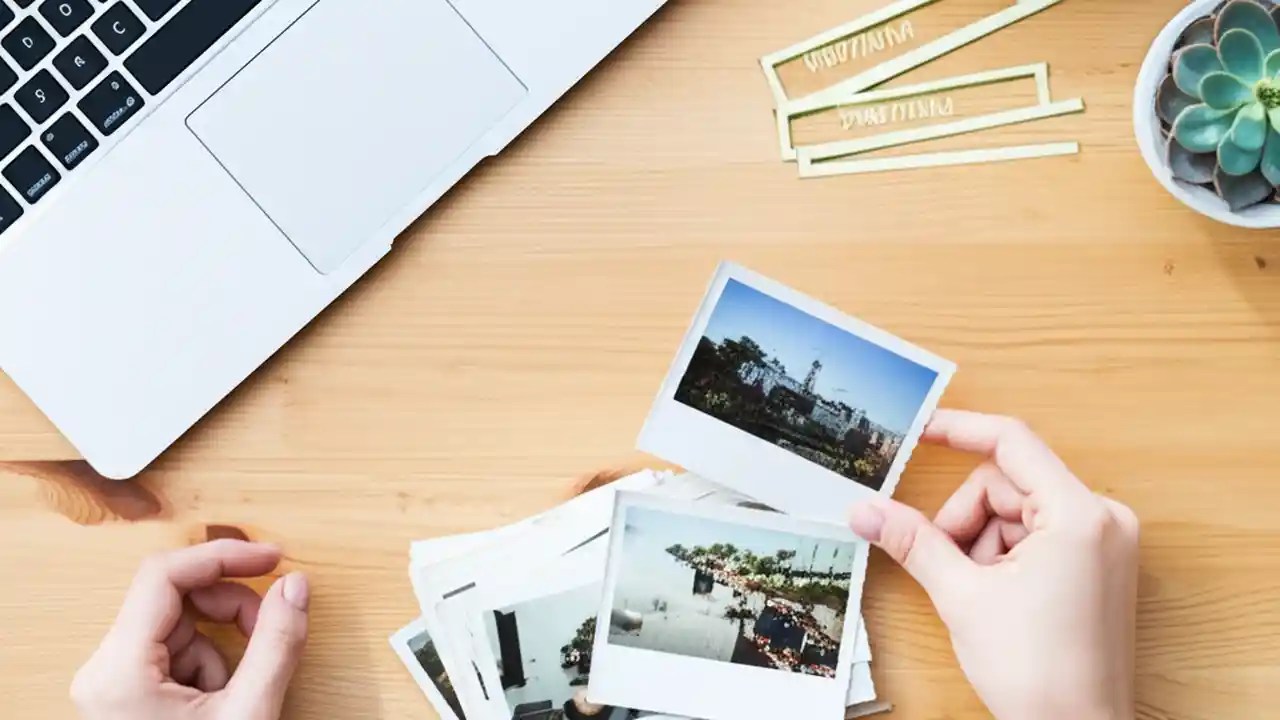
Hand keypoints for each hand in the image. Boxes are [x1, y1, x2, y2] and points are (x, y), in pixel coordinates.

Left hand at [71, 540, 309, 719]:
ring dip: (225, 643)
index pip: (165, 576)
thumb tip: (296, 587)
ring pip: (181, 627)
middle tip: (273, 628)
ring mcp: (113, 685)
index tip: (272, 557)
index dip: (224, 556)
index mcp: (118, 670)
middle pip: (176, 599)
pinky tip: (224, 702)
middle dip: (233, 608)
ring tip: (244, 687)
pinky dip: (211, 666)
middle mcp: (104, 671)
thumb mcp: (249, 714)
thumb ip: (277, 643)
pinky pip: (176, 655)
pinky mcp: (127, 697)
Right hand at [849, 410, 1137, 719]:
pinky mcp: (1098, 564)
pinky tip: (1000, 597)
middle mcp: (1102, 519)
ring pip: (1016, 512)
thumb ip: (912, 541)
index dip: (958, 430)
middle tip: (950, 567)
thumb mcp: (962, 596)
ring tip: (980, 594)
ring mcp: (1104, 542)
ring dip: (983, 544)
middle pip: (1007, 484)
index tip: (921, 429)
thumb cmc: (1041, 675)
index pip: (1011, 443)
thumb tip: (866, 510)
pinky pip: (1037, 535)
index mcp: (1079, 515)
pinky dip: (1005, 557)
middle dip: (966, 520)